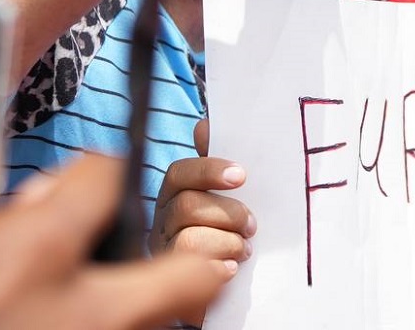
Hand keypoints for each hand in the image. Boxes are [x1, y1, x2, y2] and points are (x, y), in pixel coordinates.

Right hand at [0, 152, 229, 329]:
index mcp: (16, 256)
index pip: (101, 187)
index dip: (99, 171)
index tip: (87, 177)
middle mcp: (56, 317)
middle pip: (176, 287)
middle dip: (201, 265)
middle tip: (218, 253)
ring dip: (165, 317)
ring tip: (180, 302)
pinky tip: (98, 325)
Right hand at [148, 120, 253, 323]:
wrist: (216, 288)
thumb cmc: (224, 232)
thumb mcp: (224, 197)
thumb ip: (217, 166)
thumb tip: (205, 125)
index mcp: (174, 196)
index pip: (180, 173)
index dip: (209, 170)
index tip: (242, 175)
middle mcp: (162, 224)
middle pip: (187, 206)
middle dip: (228, 213)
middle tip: (251, 226)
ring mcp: (163, 256)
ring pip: (189, 241)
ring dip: (227, 243)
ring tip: (243, 250)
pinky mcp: (170, 289)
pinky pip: (194, 276)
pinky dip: (220, 270)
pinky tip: (231, 270)